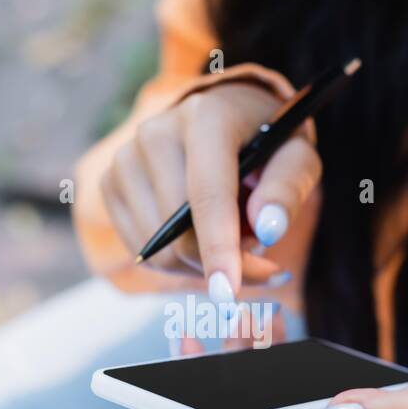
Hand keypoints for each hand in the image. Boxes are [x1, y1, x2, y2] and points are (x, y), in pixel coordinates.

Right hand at [100, 81, 320, 298]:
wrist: (224, 115)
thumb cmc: (267, 140)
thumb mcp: (297, 157)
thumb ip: (288, 189)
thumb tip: (268, 230)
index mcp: (205, 117)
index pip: (207, 194)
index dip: (218, 248)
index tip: (229, 294)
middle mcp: (156, 133)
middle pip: (178, 232)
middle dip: (222, 265)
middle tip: (263, 268)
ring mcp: (126, 158)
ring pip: (158, 250)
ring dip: (201, 265)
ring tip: (233, 242)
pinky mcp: (110, 183)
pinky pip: (142, 251)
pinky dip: (177, 262)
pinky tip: (201, 241)